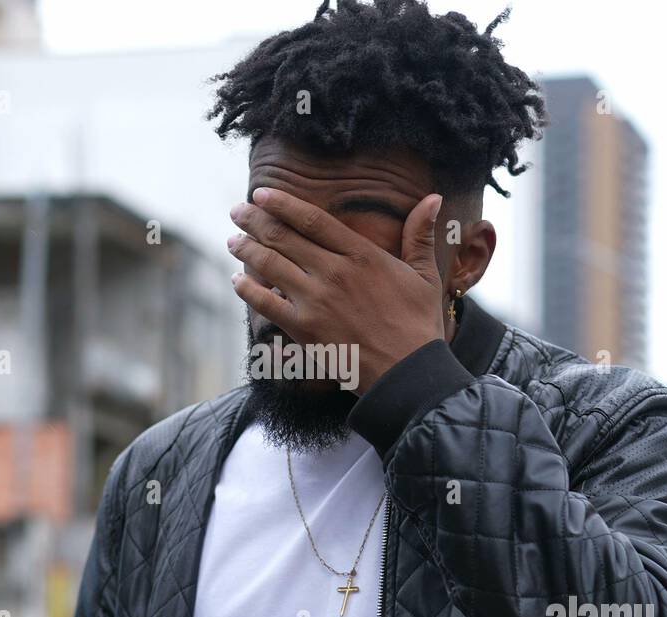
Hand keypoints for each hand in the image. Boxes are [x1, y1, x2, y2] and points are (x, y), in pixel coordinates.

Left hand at [227, 187, 445, 393]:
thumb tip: (433, 197)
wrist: (408, 373)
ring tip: (233, 240)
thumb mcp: (424, 275)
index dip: (281, 203)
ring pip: (269, 265)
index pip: (311, 219)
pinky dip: (247, 289)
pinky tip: (236, 281)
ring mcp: (316, 301)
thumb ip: (420, 235)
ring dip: (246, 249)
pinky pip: (265, 303)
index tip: (262, 193)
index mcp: (362, 255)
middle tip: (237, 211)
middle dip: (254, 220)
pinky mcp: (304, 329)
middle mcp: (334, 272)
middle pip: (283, 237)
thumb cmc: (419, 325)